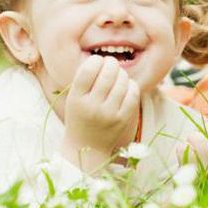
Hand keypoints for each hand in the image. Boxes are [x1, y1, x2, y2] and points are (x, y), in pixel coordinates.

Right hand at [61, 55, 140, 172]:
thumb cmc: (81, 116)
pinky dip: (131, 85)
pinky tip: (125, 86)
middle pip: (108, 73)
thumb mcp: (74, 98)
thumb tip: (106, 59)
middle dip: (111, 63)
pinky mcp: (123, 119)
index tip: (97, 61)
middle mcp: (92, 106)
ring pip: (122, 81)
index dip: (96, 60)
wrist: (86, 149)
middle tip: (110, 64)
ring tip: (117, 75)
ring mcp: (109, 114)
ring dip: (121, 73)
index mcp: (76, 99)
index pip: (88, 69)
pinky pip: (133, 92)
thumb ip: (86, 79)